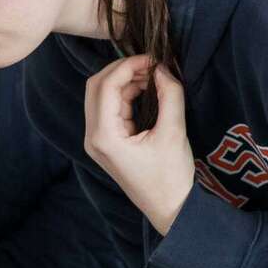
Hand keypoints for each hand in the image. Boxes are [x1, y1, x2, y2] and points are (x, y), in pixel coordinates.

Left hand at [84, 54, 194, 235]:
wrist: (170, 209)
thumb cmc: (171, 176)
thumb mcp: (174, 131)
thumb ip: (170, 94)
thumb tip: (162, 68)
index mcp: (104, 136)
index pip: (107, 85)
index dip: (129, 65)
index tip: (153, 58)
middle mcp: (93, 137)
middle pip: (96, 86)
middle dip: (122, 69)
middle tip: (150, 64)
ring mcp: (96, 141)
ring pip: (100, 95)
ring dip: (123, 81)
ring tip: (151, 76)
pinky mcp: (105, 143)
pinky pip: (108, 108)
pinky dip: (124, 94)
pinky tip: (145, 90)